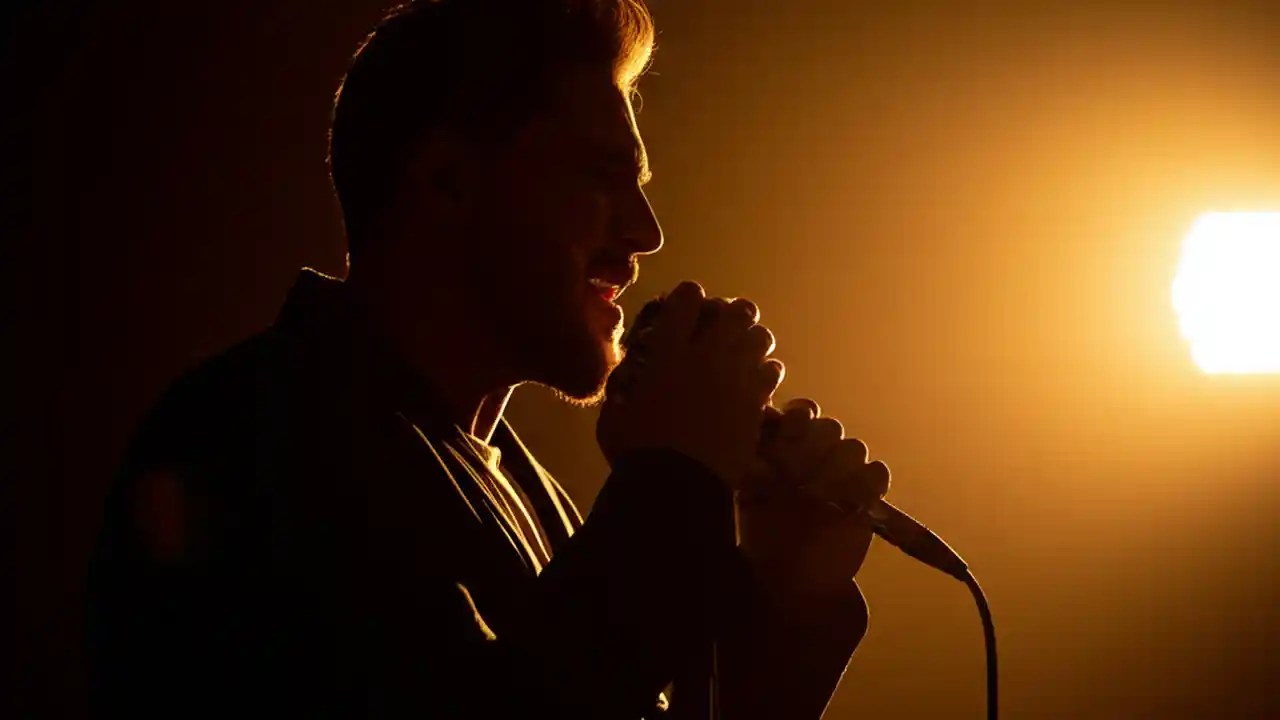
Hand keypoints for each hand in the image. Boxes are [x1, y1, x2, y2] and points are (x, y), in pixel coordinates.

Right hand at [597, 281, 783, 489]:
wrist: (676, 488)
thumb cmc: (637, 453)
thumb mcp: (615, 416)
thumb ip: (623, 392)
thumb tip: (625, 385)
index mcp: (667, 352)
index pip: (687, 298)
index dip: (689, 295)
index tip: (689, 302)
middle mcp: (706, 357)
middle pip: (735, 311)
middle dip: (731, 313)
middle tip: (724, 326)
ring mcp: (736, 380)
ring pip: (760, 336)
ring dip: (752, 338)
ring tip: (743, 351)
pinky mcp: (756, 406)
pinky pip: (772, 372)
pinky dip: (765, 371)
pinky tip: (755, 381)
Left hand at [738, 398, 890, 602]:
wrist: (794, 579)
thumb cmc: (764, 536)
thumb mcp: (749, 502)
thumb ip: (753, 471)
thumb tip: (757, 450)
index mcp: (786, 447)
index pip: (801, 413)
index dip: (797, 419)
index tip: (785, 437)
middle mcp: (816, 454)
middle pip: (829, 427)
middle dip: (815, 447)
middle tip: (796, 475)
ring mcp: (843, 472)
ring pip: (854, 448)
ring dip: (837, 468)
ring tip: (818, 496)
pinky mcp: (867, 495)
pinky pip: (877, 473)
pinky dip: (866, 484)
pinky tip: (849, 504)